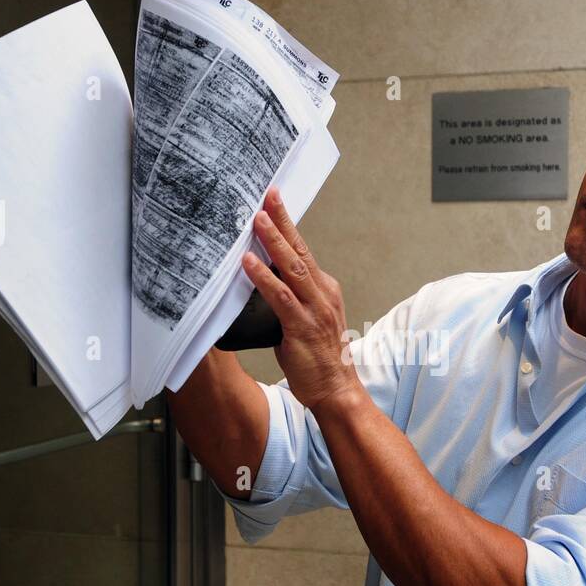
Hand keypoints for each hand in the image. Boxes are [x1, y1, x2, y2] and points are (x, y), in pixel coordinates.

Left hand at [241, 187, 362, 411]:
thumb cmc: (319, 360)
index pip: (303, 251)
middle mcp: (322, 294)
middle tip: (268, 196)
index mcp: (324, 290)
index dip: (288, 227)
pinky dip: (264, 277)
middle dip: (283, 221)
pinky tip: (249, 263)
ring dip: (273, 242)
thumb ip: (289, 301)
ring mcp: (314, 309)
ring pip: (293, 267)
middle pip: (300, 250)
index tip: (274, 203)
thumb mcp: (305, 322)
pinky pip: (280, 296)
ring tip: (256, 220)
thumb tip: (261, 286)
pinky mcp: (302, 327)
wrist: (337, 389)